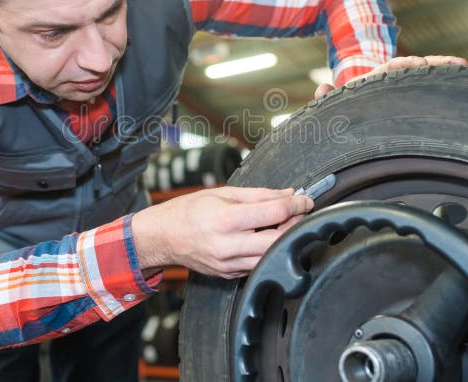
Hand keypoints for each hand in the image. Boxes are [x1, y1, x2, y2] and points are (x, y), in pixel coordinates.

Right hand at [131, 186, 313, 278]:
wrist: (162, 237)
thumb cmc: (188, 211)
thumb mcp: (222, 192)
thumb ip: (258, 195)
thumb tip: (287, 193)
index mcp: (226, 219)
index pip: (275, 212)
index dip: (296, 204)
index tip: (305, 199)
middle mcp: (228, 245)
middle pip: (278, 240)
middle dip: (295, 225)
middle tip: (299, 214)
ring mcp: (228, 264)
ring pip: (271, 257)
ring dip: (284, 241)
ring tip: (284, 226)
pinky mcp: (228, 275)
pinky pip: (257, 265)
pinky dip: (267, 252)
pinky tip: (266, 239)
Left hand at [313, 55, 467, 98]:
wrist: (352, 101)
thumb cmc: (345, 106)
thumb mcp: (334, 102)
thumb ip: (329, 97)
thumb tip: (322, 88)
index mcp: (376, 80)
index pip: (392, 69)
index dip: (405, 65)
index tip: (420, 62)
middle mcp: (395, 80)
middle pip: (419, 68)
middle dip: (439, 64)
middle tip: (459, 64)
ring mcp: (407, 87)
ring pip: (432, 76)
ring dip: (452, 72)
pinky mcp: (416, 95)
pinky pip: (439, 88)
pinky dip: (458, 83)